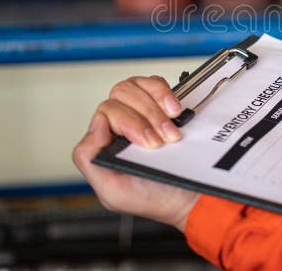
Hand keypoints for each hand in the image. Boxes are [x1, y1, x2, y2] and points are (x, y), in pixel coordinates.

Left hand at [72, 75, 199, 230]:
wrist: (193, 198)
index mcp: (105, 142)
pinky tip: (175, 110)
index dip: (129, 123)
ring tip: (173, 129)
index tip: (151, 143)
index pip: (107, 113)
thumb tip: (96, 123)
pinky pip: (155, 83)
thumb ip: (89, 159)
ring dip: (157, 105)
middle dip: (148, 115)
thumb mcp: (113, 192)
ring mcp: (141, 114)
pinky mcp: (161, 107)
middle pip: (121, 95)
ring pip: (135, 86)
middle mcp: (120, 125)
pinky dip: (165, 93)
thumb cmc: (155, 198)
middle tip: (165, 139)